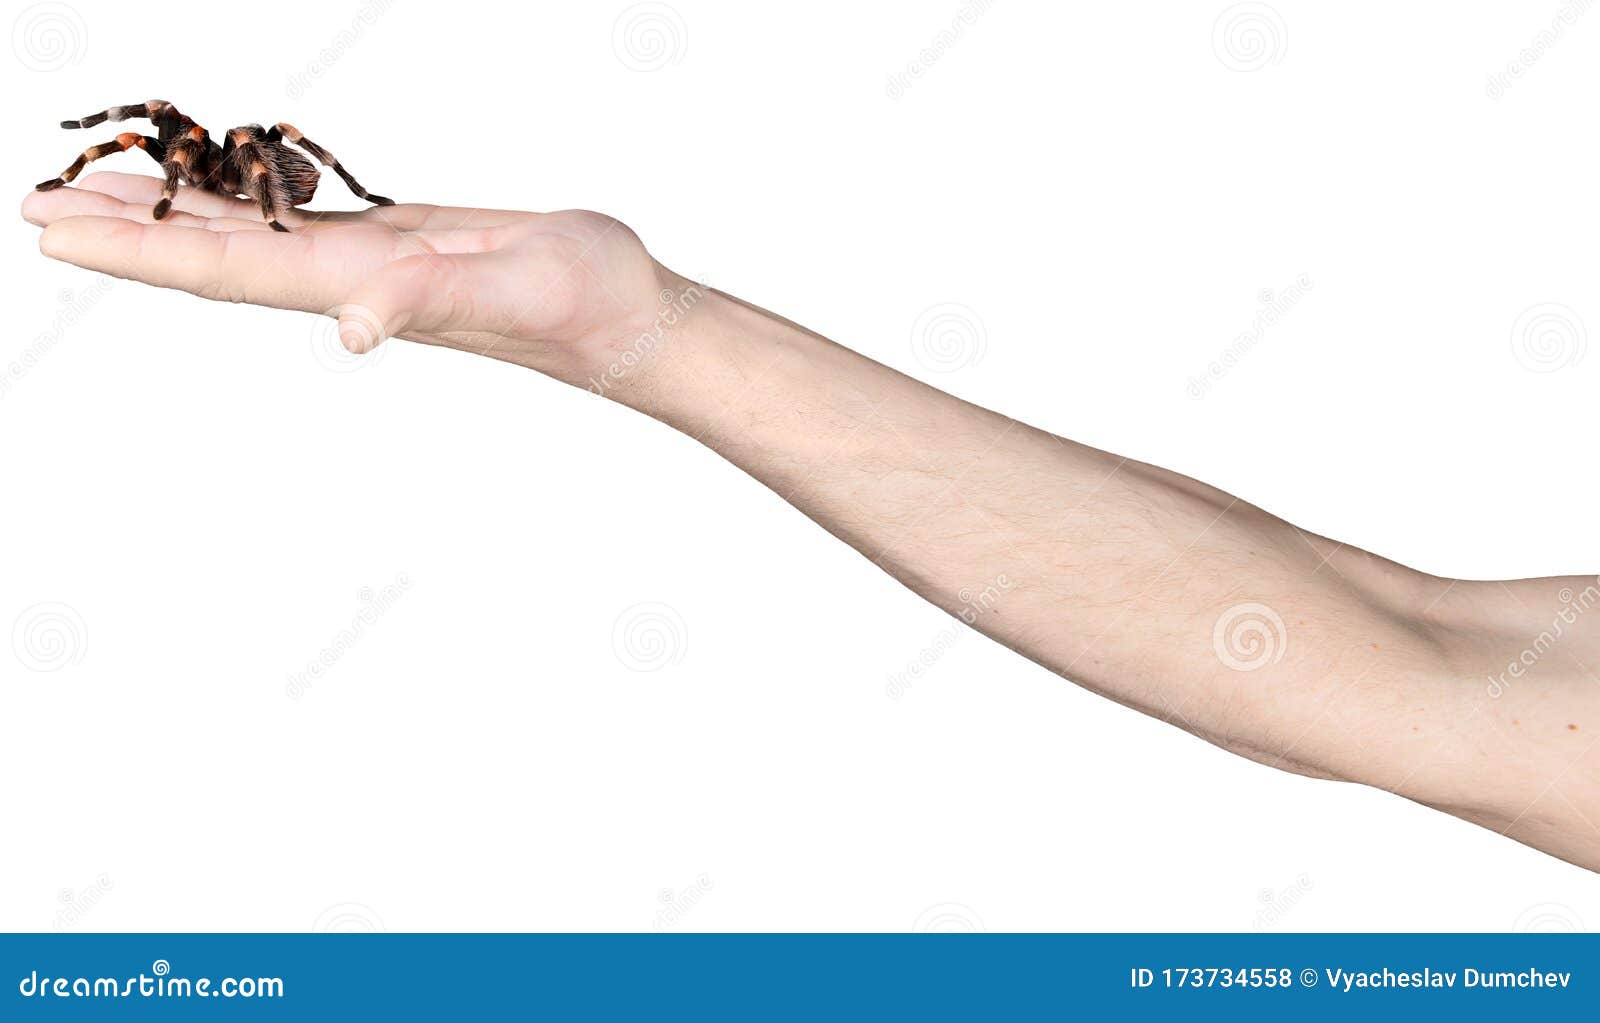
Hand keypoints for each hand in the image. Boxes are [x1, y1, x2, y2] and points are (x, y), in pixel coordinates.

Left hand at [21, 172, 680, 391]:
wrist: (631, 314)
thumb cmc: (586, 307)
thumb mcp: (511, 291)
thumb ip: (429, 301)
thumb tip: (352, 332)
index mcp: (361, 285)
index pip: (222, 269)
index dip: (134, 252)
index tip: (49, 233)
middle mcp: (350, 279)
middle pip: (212, 254)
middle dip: (123, 233)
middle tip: (36, 204)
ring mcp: (374, 262)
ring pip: (251, 234)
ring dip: (171, 215)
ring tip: (104, 193)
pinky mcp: (404, 239)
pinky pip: (302, 217)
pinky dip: (245, 201)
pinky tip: (224, 191)